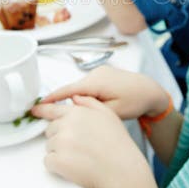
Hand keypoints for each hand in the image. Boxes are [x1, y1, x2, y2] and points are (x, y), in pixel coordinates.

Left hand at [34, 95, 148, 187]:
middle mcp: (66, 125)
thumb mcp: (108, 115)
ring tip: (79, 157)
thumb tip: (74, 99)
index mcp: (77, 112)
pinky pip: (48, 162)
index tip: (34, 111)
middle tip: (78, 146)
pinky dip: (57, 166)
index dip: (42, 110)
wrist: (121, 170)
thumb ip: (89, 103)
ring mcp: (61, 143)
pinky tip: (74, 166)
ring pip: (49, 146)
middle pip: (50, 130)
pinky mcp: (58, 161)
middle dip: (60, 137)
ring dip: (59, 152)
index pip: (52, 109)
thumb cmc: (118, 144)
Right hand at [35, 66, 169, 119]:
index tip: (38, 106)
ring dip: (74, 100)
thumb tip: (72, 106)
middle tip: (48, 115)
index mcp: (96, 82)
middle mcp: (96, 73)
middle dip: (61, 102)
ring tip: (70, 115)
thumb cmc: (135, 101)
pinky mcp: (103, 75)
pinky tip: (85, 107)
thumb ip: (90, 109)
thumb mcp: (112, 111)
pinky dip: (82, 96)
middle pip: (72, 89)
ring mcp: (99, 72)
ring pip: (80, 88)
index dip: (52, 99)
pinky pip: (87, 86)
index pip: (68, 90)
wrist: (151, 91)